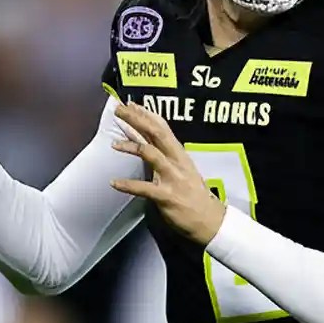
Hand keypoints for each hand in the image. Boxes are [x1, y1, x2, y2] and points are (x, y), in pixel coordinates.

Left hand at [109, 102, 226, 245]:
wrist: (210, 219)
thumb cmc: (193, 193)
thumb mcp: (180, 168)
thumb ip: (162, 153)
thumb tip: (143, 138)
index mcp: (179, 154)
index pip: (163, 128)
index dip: (146, 114)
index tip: (131, 103)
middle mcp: (176, 161)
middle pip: (156, 134)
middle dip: (137, 120)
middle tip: (119, 110)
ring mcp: (172, 178)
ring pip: (151, 154)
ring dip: (131, 147)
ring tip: (113, 144)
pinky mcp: (167, 196)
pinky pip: (144, 188)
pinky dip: (128, 185)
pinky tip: (114, 183)